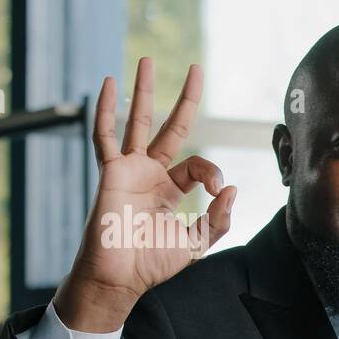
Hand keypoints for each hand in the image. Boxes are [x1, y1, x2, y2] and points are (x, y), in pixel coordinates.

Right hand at [54, 57, 237, 331]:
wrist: (121, 278)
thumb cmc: (153, 264)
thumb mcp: (197, 243)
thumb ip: (219, 219)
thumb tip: (233, 189)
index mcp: (171, 190)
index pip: (199, 166)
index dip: (213, 172)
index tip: (218, 192)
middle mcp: (151, 175)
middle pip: (170, 128)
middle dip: (184, 100)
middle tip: (196, 69)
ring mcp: (129, 170)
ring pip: (138, 122)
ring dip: (143, 91)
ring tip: (147, 60)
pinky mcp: (111, 173)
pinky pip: (105, 136)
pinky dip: (106, 110)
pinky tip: (110, 84)